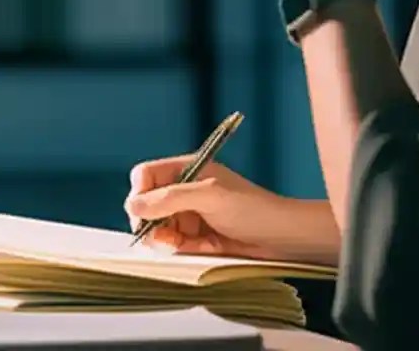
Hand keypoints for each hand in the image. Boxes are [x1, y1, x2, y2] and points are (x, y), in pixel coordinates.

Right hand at [124, 156, 340, 266]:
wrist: (285, 237)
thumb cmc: (254, 209)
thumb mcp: (209, 197)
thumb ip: (169, 199)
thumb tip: (133, 206)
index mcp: (186, 170)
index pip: (145, 176)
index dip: (139, 194)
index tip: (142, 213)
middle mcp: (184, 190)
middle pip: (146, 203)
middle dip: (149, 221)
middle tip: (159, 237)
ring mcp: (190, 214)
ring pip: (157, 226)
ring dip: (162, 238)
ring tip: (179, 245)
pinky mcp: (197, 236)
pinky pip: (173, 242)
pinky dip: (177, 248)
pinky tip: (194, 248)